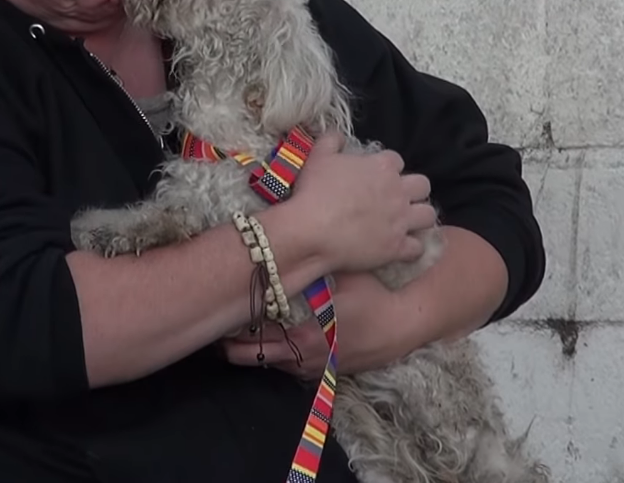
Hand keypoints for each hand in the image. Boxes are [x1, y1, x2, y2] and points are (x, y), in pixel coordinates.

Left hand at [220, 272, 419, 376]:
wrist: (407, 324)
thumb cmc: (373, 297)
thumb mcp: (340, 276)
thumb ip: (312, 267)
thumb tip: (283, 252)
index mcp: (306, 338)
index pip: (261, 342)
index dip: (237, 335)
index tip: (219, 325)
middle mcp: (309, 359)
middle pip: (263, 359)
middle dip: (239, 349)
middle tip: (216, 338)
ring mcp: (320, 368)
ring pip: (278, 367)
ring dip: (258, 355)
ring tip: (233, 343)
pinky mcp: (330, 372)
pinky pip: (295, 369)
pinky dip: (279, 360)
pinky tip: (268, 349)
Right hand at [279, 131, 435, 273]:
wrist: (310, 230)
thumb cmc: (314, 191)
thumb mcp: (318, 156)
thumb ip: (331, 140)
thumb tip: (339, 136)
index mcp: (382, 167)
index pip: (396, 160)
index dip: (387, 168)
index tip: (375, 177)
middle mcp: (398, 192)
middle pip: (422, 185)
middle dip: (413, 190)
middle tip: (395, 199)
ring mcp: (401, 221)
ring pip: (429, 215)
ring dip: (419, 217)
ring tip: (404, 223)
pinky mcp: (397, 247)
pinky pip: (417, 248)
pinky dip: (411, 248)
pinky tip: (399, 248)